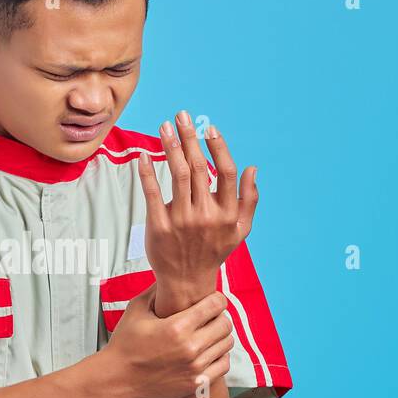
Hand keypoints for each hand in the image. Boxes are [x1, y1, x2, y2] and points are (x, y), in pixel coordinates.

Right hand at [99, 283, 234, 397]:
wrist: (117, 379)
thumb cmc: (125, 343)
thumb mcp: (136, 310)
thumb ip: (157, 290)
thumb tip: (172, 276)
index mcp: (177, 327)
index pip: (216, 304)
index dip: (216, 298)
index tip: (210, 300)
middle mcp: (190, 347)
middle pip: (225, 324)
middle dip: (220, 316)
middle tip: (210, 317)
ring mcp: (195, 368)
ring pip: (226, 344)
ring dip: (220, 336)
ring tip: (208, 334)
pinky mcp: (196, 384)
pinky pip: (223, 365)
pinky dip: (219, 356)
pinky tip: (207, 352)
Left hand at [137, 110, 258, 312]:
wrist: (187, 281)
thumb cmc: (215, 250)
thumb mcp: (240, 229)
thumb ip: (250, 199)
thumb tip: (252, 168)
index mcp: (226, 213)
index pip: (225, 172)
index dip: (218, 147)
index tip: (209, 128)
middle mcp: (205, 215)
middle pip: (197, 167)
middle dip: (189, 137)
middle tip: (181, 116)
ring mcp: (181, 221)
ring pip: (176, 175)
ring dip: (169, 146)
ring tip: (164, 126)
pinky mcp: (158, 226)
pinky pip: (153, 193)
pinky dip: (148, 172)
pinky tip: (145, 154)